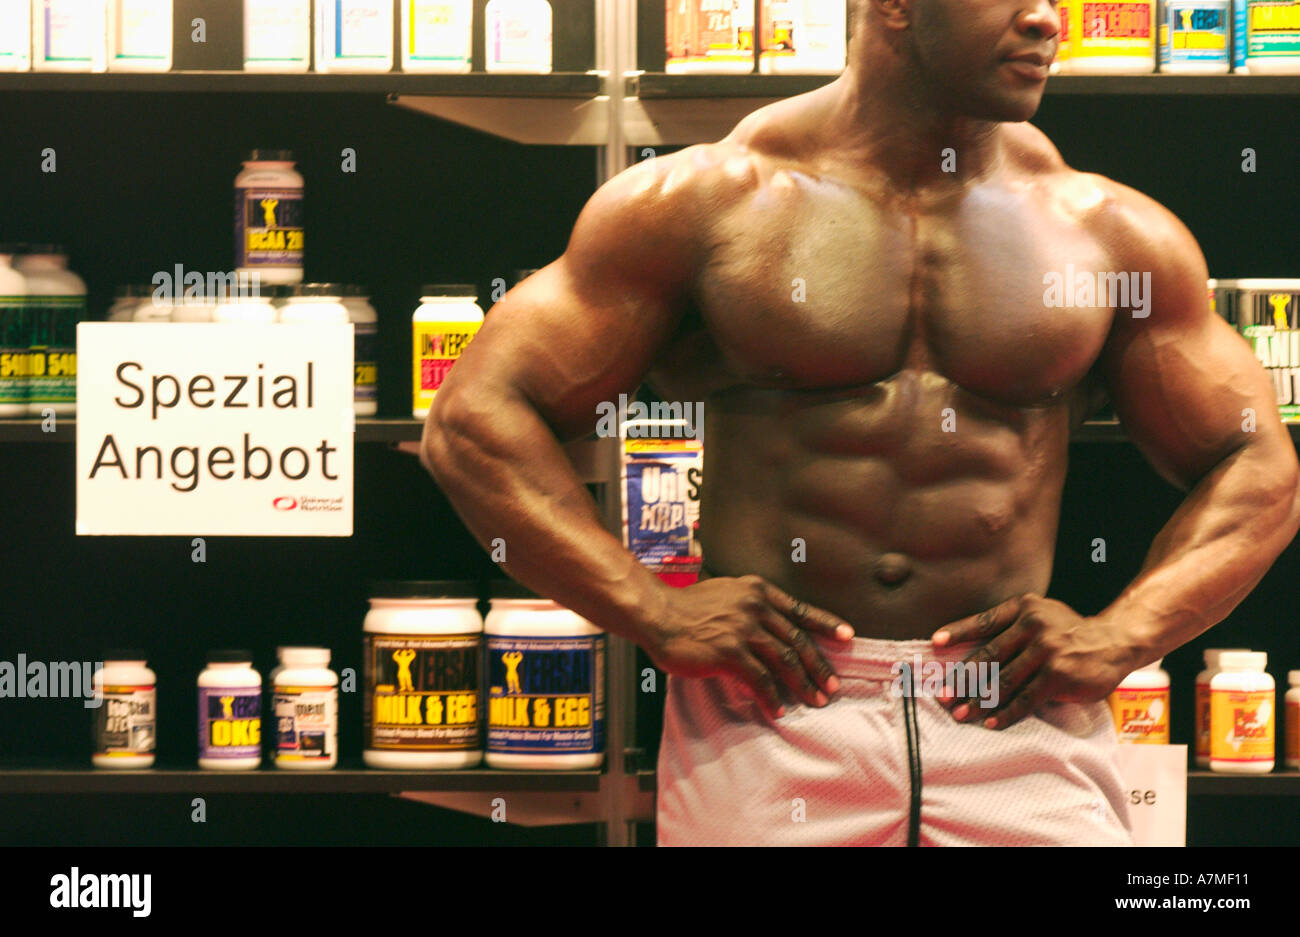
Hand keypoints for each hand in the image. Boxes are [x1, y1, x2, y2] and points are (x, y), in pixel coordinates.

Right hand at [645, 575, 854, 718]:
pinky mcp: (729, 652)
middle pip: (797, 640)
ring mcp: (743, 629)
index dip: (826, 623)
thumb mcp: (727, 594)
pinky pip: (760, 679)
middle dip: (819, 665)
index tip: (847, 636)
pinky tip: (778, 709)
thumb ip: (751, 606)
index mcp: (757, 591)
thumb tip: (772, 630)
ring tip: (815, 700)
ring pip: (784, 660)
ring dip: (803, 684)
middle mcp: (755, 607)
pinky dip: (772, 697)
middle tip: (832, 685)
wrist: (658, 614)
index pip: (800, 609)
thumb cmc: (688, 607)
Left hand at [931, 593, 1132, 729]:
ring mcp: (1047, 651)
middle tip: (943, 696)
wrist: (1113, 641)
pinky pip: (1026, 698)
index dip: (957, 633)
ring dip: (979, 701)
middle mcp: (1033, 626)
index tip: (934, 644)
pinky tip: (991, 722)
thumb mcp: (1039, 614)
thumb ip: (1008, 625)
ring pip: (1004, 680)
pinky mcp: (1059, 675)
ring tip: (960, 714)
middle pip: (989, 656)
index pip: (983, 622)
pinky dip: (1006, 712)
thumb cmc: (1066, 631)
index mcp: (1023, 608)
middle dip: (963, 679)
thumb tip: (967, 647)